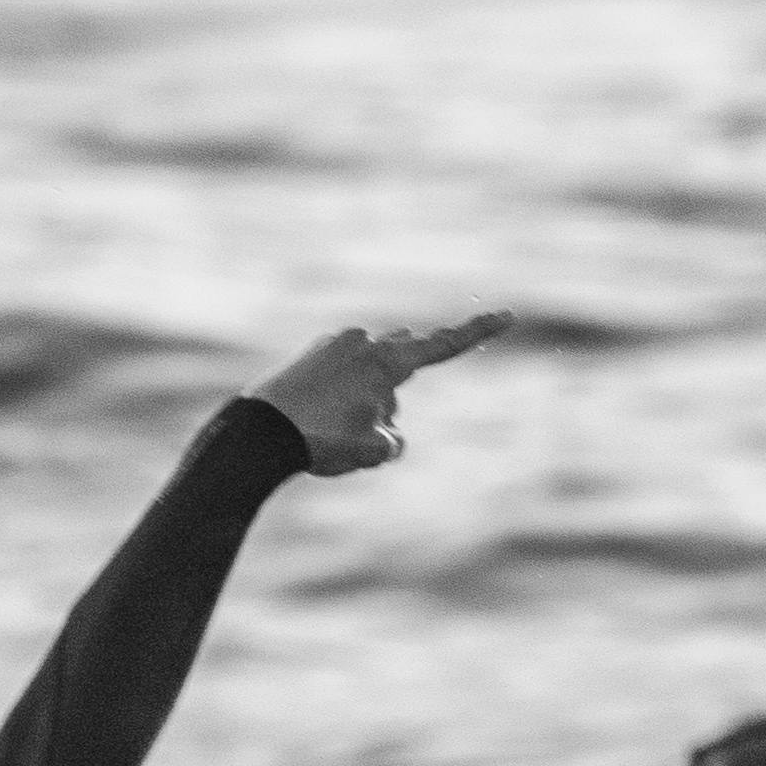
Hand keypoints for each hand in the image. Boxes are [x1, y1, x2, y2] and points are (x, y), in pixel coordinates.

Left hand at [247, 310, 514, 473]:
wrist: (258, 434)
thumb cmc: (323, 442)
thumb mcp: (374, 451)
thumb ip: (392, 438)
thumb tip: (382, 426)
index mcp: (387, 362)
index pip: (445, 346)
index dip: (479, 332)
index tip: (507, 315)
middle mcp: (363, 344)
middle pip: (403, 361)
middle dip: (399, 388)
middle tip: (372, 422)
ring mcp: (332, 346)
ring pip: (371, 372)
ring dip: (369, 397)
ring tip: (336, 429)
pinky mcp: (309, 356)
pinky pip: (342, 373)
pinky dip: (342, 395)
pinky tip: (318, 418)